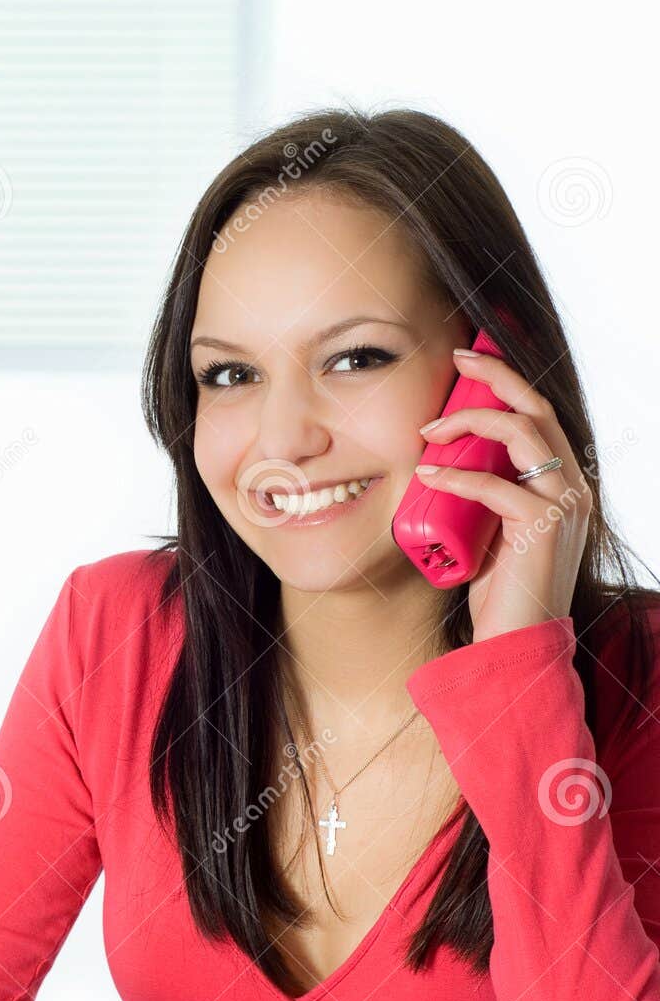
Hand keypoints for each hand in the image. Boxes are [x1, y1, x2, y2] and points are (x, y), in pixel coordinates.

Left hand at [415, 346, 591, 643]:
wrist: (516, 641)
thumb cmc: (501, 590)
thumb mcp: (492, 528)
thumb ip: (484, 495)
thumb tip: (441, 463)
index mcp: (562, 482)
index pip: (540, 416)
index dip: (508, 382)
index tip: (470, 362)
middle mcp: (572, 485)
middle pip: (537, 408)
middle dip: (496, 376)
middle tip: (457, 359)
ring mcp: (563, 503)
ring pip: (522, 432)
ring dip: (471, 421)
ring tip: (429, 431)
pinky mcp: (543, 525)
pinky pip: (495, 485)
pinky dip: (457, 477)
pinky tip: (428, 475)